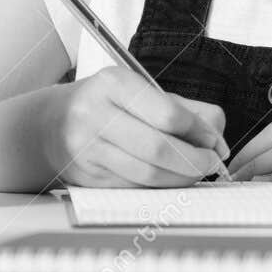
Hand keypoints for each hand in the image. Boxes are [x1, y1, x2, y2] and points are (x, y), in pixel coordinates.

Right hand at [47, 67, 226, 187]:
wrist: (52, 125)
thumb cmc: (108, 104)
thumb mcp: (142, 91)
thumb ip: (186, 108)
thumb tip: (218, 137)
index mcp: (113, 84)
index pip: (167, 113)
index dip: (199, 131)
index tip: (215, 140)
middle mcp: (96, 115)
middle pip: (159, 148)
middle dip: (194, 160)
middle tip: (211, 162)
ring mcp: (88, 149)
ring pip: (148, 174)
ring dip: (182, 177)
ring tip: (196, 171)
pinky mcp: (89, 177)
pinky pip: (135, 187)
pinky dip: (160, 185)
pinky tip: (170, 177)